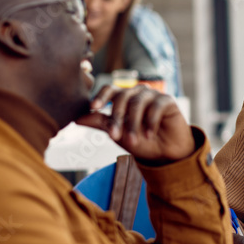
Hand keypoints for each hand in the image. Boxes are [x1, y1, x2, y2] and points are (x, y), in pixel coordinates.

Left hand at [75, 85, 194, 161]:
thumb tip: (76, 118)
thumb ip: (99, 123)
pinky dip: (151, 122)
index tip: (94, 107)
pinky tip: (149, 135)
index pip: (109, 90)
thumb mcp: (117, 134)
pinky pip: (156, 107)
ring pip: (138, 103)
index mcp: (123, 97)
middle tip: (115, 136)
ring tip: (134, 141)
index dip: (101, 97)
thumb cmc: (140, 142)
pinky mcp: (168, 101)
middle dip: (117, 118)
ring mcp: (153, 95)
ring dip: (134, 124)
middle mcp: (137, 93)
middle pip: (122, 97)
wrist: (165, 154)